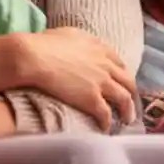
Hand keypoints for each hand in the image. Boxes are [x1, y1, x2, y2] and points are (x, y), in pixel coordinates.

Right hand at [18, 27, 136, 129]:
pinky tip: (105, 128)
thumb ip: (78, 40)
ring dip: (127, 110)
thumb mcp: (66, 34)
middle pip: (127, 80)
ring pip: (124, 99)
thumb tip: (75, 44)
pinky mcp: (91, 99)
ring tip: (126, 119)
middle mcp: (105, 64)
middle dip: (131, 92)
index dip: (122, 73)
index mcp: (98, 47)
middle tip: (130, 102)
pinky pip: (106, 114)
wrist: (32, 57)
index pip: (119, 62)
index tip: (121, 81)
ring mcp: (100, 82)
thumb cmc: (42, 43)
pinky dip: (108, 123)